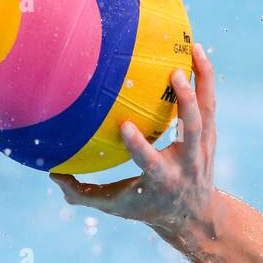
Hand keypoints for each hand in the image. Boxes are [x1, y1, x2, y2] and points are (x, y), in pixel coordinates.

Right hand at [51, 42, 216, 234]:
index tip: (124, 125)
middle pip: (192, 130)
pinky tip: (196, 51)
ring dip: (203, 79)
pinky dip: (205, 77)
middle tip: (175, 74)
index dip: (138, 145)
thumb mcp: (114, 205)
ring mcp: (203, 148)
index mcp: (162, 180)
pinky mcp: (210, 135)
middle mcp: (187, 163)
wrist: (194, 214)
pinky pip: (210, 102)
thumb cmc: (146, 206)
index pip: (150, 162)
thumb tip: (53, 174)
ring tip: (193, 47)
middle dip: (186, 102)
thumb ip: (82, 194)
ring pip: (206, 110)